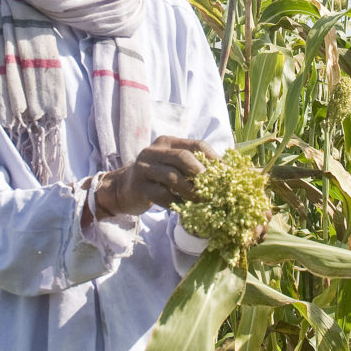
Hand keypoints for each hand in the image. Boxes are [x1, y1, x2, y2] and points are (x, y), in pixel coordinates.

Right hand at [96, 136, 216, 216]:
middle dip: (202, 173)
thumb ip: (192, 166)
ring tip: (204, 201)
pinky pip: (162, 195)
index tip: (227, 174)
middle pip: (183, 157)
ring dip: (191, 191)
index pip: (196, 144)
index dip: (214, 159)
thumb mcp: (172, 165)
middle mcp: (154, 151)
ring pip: (173, 177)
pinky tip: (184, 208)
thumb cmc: (156, 178)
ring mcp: (144, 168)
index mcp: (168, 142)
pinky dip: (177, 203)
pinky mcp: (139, 187)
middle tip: (217, 188)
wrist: (123, 189)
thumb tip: (225, 174)